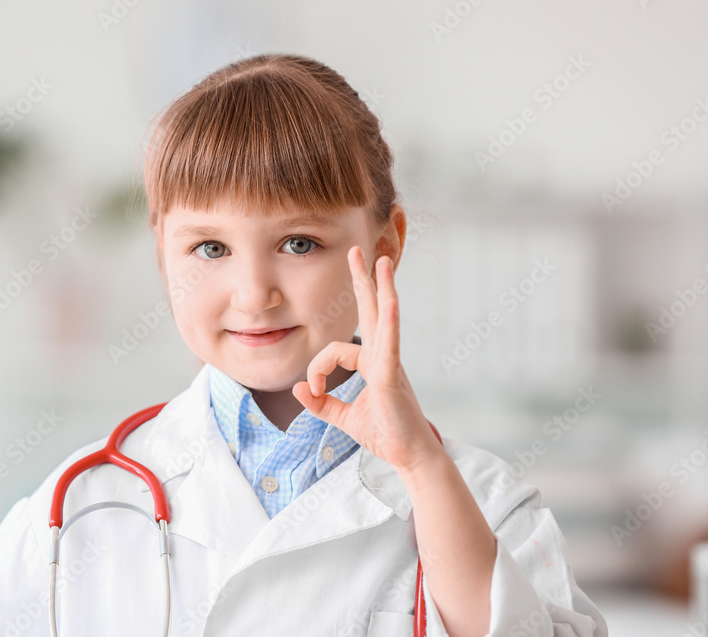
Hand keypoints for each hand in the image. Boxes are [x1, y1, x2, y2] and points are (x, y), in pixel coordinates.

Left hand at [292, 245, 442, 474]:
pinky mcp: (393, 376)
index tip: (310, 391)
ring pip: (384, 318)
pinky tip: (389, 302)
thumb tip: (296, 389)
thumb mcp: (344, 419)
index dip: (315, 369)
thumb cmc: (386, 435)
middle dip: (363, 280)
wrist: (411, 457)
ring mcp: (391, 363)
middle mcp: (383, 357)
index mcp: (373, 363)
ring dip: (381, 288)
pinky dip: (389, 323)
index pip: (335, 351)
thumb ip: (320, 404)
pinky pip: (390, 344)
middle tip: (356, 251)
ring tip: (380, 260)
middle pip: (371, 310)